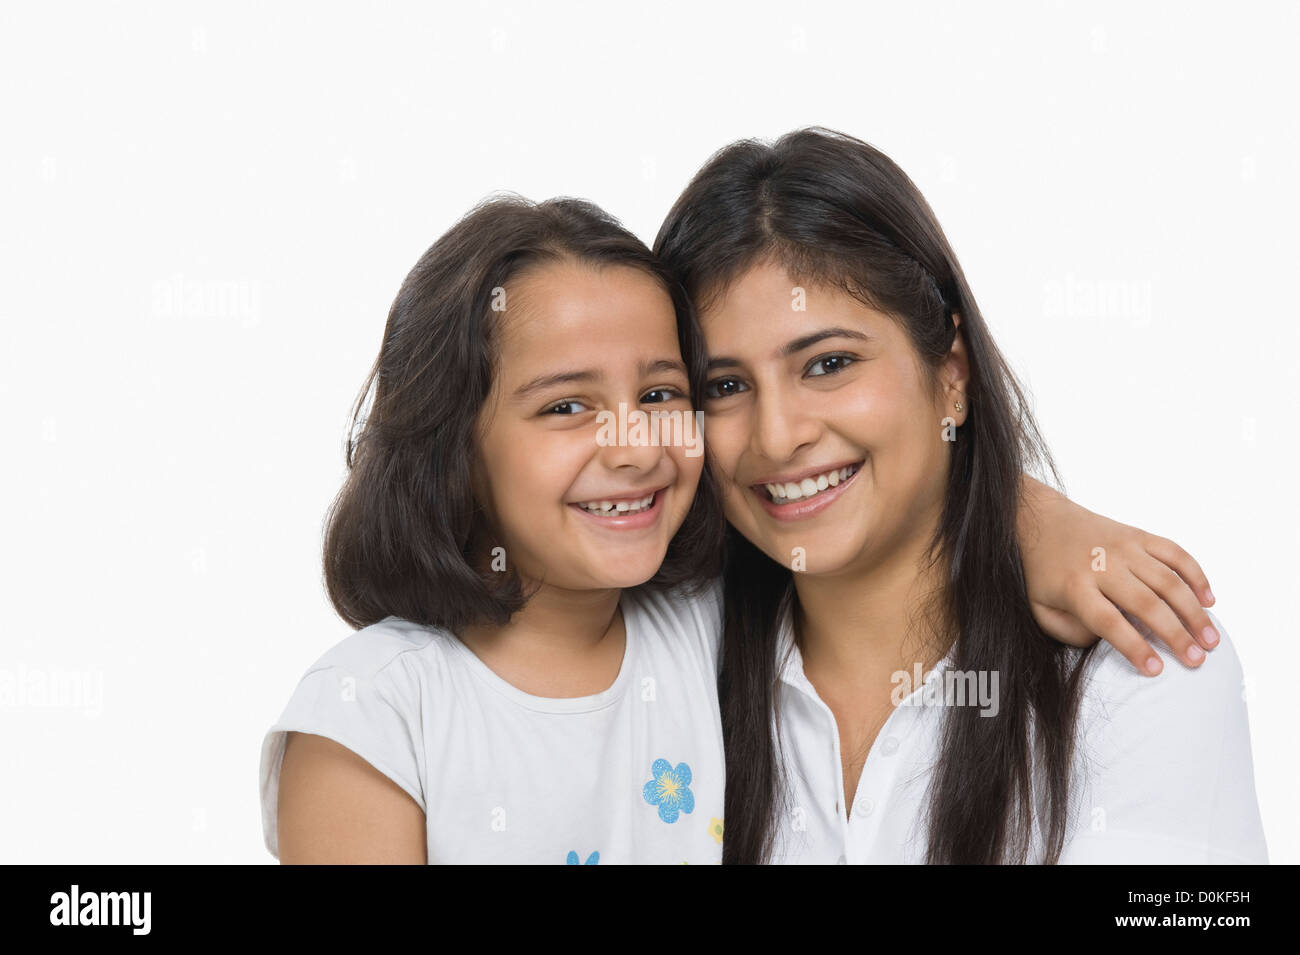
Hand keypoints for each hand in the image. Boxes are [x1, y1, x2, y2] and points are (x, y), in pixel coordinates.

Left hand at [1019, 475, 1217, 675]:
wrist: (1044, 521)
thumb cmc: (1043, 573)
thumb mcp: (1039, 608)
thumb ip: (1068, 632)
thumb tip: (1105, 641)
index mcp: (1075, 587)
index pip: (1108, 622)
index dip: (1134, 647)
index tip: (1156, 670)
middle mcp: (1103, 565)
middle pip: (1146, 603)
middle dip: (1175, 634)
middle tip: (1197, 660)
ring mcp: (1124, 547)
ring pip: (1168, 580)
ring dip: (1193, 612)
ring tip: (1211, 640)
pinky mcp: (1138, 535)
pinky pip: (1175, 553)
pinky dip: (1196, 576)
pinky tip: (1209, 601)